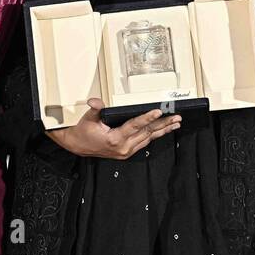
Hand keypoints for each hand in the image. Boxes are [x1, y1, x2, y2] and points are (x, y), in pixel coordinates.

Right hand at [47, 101, 181, 158]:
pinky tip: (163, 130)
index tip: (158, 111)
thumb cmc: (84, 130)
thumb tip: (95, 101)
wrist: (78, 145)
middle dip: (163, 124)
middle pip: (147, 133)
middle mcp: (123, 147)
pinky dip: (154, 135)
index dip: (148, 118)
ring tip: (175, 123)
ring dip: (163, 130)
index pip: (135, 126)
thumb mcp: (89, 118)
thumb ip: (96, 109)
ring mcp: (126, 151)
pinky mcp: (127, 152)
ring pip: (148, 138)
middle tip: (176, 117)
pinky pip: (144, 142)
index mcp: (115, 139)